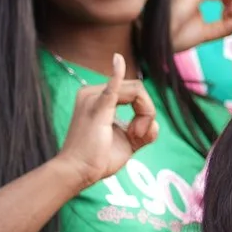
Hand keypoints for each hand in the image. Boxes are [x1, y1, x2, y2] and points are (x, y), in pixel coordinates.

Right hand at [54, 55, 159, 186]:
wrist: (77, 172)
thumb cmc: (97, 160)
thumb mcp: (127, 142)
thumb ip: (144, 130)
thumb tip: (154, 124)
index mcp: (99, 97)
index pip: (134, 93)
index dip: (144, 113)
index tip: (139, 136)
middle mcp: (93, 92)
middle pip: (138, 90)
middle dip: (146, 114)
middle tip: (137, 136)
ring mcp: (93, 97)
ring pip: (137, 91)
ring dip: (144, 115)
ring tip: (134, 135)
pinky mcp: (97, 107)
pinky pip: (112, 85)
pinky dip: (118, 72)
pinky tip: (118, 59)